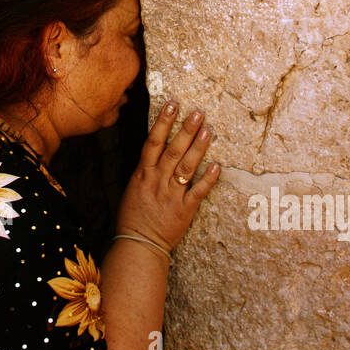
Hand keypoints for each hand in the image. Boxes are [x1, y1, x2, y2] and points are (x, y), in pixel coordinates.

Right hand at [114, 101, 219, 252]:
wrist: (138, 244)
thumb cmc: (133, 216)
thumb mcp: (132, 188)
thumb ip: (144, 170)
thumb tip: (154, 151)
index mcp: (142, 174)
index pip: (153, 142)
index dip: (163, 122)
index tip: (173, 105)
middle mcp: (157, 181)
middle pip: (173, 150)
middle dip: (186, 129)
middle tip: (198, 112)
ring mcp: (171, 195)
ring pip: (186, 166)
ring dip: (198, 147)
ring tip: (208, 130)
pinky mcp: (184, 210)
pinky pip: (198, 191)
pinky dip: (208, 179)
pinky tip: (217, 165)